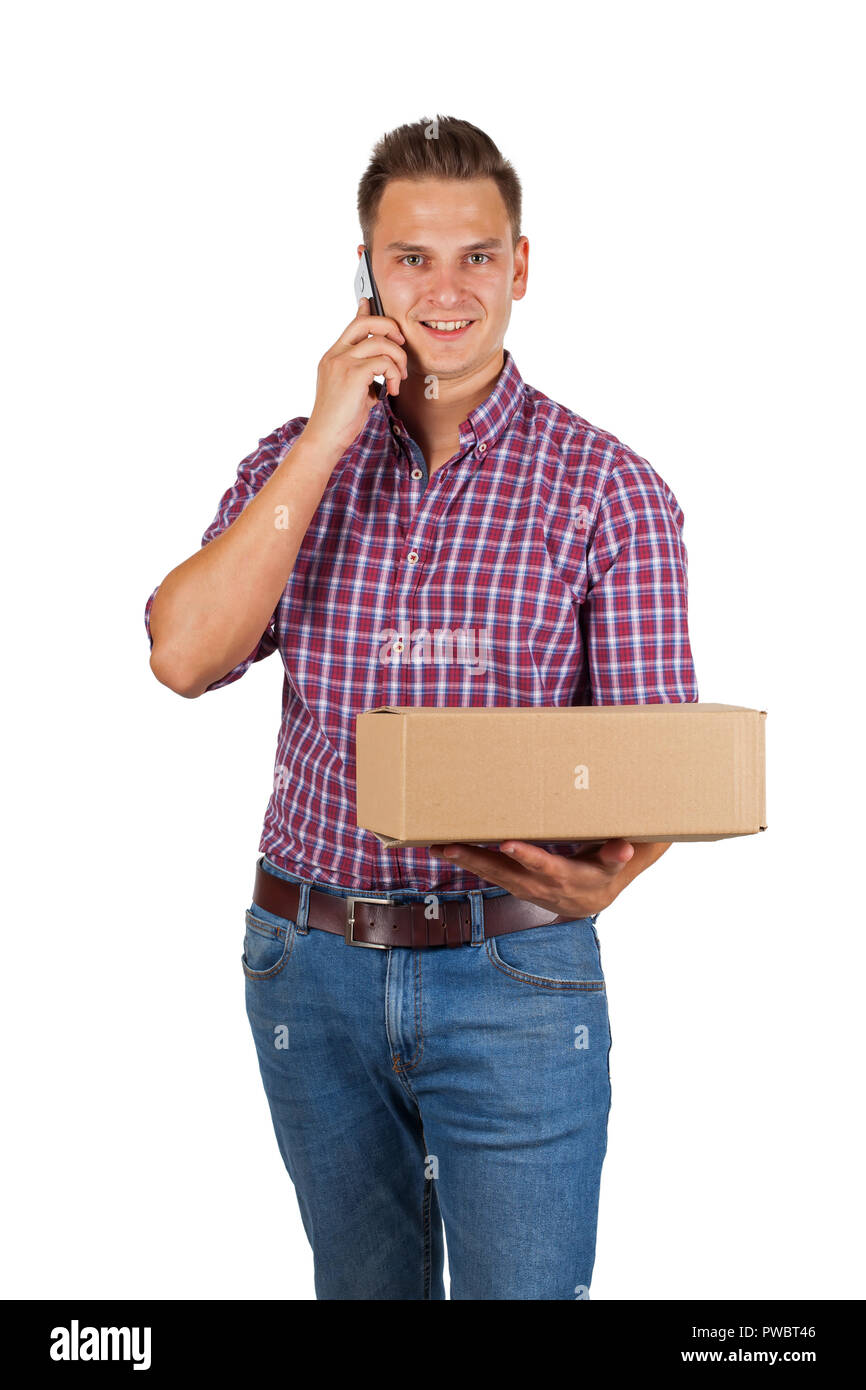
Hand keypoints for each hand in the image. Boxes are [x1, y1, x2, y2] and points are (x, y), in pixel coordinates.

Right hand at [303, 297, 407, 456]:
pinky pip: (384, 362)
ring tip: (398, 380)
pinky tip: (391, 390)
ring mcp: (342, 363)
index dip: (364, 311)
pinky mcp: (352, 375)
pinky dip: (394, 375)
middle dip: (391, 329)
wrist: (325, 438)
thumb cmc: (339, 420)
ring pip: (381, 342)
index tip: (369, 302)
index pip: (352, 325)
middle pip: (366, 322)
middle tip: (401, 346)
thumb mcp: (352, 391)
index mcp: (333, 357)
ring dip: (398, 360)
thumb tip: (382, 367)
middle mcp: (335, 355)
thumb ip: (363, 374)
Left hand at [427, 838, 638, 917]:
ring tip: (437, 846)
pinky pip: (487, 871)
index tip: (508, 843)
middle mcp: (537, 884)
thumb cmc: (602, 872)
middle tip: (450, 846)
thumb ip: (617, 856)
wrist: (590, 901)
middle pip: (504, 872)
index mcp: (564, 876)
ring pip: (490, 872)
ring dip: (464, 860)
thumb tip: (624, 846)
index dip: (526, 857)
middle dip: (476, 859)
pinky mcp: (511, 883)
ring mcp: (521, 886)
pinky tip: (446, 849)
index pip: (543, 866)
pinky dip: (467, 861)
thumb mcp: (612, 866)